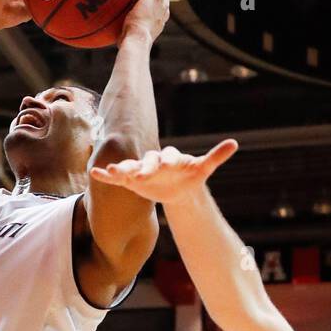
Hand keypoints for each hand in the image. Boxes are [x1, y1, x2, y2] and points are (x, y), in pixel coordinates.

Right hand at [90, 139, 238, 207]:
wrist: (178, 187)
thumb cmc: (190, 175)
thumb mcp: (203, 168)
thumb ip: (216, 156)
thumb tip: (235, 143)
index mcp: (170, 156)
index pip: (168, 155)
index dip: (168, 160)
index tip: (167, 165)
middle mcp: (153, 160)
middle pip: (147, 161)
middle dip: (144, 167)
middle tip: (141, 174)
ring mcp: (140, 170)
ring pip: (129, 167)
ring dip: (120, 169)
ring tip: (110, 170)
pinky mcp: (131, 181)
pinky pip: (117, 177)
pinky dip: (106, 176)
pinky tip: (95, 173)